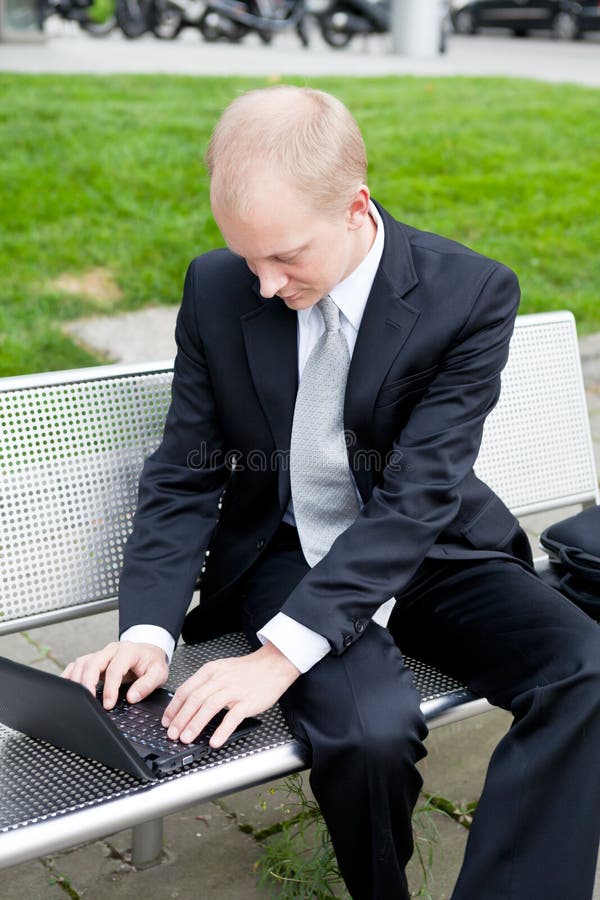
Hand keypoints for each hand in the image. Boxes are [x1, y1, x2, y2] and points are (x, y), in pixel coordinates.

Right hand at [61, 641, 169, 708]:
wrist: (149, 652)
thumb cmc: (152, 662)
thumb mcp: (159, 673)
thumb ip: (147, 684)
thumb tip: (132, 697)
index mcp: (128, 651)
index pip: (114, 669)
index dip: (110, 688)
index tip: (108, 704)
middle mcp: (112, 650)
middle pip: (93, 663)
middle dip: (88, 683)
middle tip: (89, 702)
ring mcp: (101, 653)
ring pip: (82, 662)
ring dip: (77, 680)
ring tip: (78, 698)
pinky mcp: (94, 659)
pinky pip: (77, 664)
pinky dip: (70, 675)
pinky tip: (68, 688)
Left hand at [162, 642, 299, 748]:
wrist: (274, 664)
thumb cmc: (248, 670)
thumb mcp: (222, 670)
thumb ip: (206, 683)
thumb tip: (188, 704)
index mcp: (211, 671)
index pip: (185, 689)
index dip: (173, 708)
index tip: (166, 721)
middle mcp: (220, 679)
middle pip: (194, 699)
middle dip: (180, 719)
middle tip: (172, 734)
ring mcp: (234, 690)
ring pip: (209, 707)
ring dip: (195, 724)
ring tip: (186, 738)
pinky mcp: (248, 701)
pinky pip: (232, 717)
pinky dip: (222, 730)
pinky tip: (214, 741)